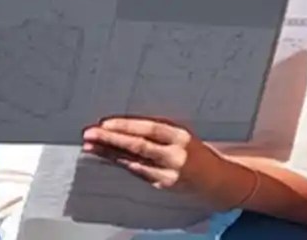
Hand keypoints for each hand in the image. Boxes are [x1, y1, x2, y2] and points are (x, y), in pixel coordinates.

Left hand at [82, 118, 245, 206]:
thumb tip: (125, 123)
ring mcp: (169, 172)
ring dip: (108, 153)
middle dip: (111, 140)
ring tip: (89, 146)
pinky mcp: (164, 184)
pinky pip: (137, 172)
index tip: (105, 123)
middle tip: (90, 133)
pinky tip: (105, 157)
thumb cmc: (195, 151)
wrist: (217, 178)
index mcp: (181, 136)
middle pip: (138, 146)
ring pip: (133, 161)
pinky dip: (119, 163)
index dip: (125, 126)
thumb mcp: (182, 134)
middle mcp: (176, 155)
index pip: (149, 129)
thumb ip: (158, 130)